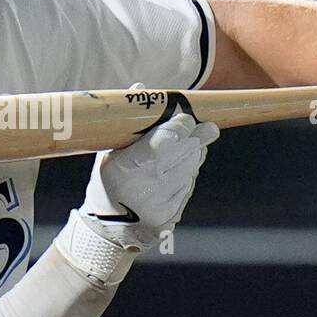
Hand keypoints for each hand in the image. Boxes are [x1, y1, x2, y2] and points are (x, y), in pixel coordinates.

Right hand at [79, 110, 219, 250]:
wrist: (109, 228)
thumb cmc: (109, 181)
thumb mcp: (109, 152)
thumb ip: (130, 123)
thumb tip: (141, 88)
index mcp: (123, 170)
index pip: (157, 145)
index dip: (177, 129)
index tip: (187, 118)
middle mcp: (142, 189)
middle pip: (181, 154)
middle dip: (196, 137)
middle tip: (208, 126)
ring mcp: (159, 205)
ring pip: (190, 168)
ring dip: (195, 153)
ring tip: (192, 145)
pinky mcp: (171, 215)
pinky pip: (189, 184)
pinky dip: (190, 172)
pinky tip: (183, 167)